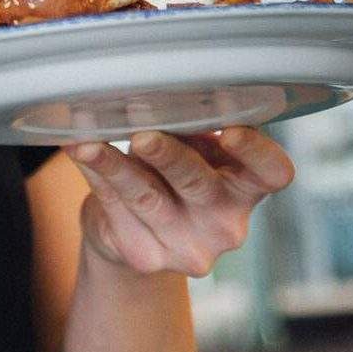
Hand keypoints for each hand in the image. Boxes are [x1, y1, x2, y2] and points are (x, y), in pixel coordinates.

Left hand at [63, 128, 293, 277]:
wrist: (135, 231)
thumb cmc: (172, 176)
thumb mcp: (193, 151)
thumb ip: (190, 130)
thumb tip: (159, 95)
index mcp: (247, 189)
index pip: (272, 173)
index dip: (257, 152)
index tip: (231, 130)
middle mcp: (225, 223)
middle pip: (199, 184)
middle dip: (169, 156)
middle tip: (143, 136)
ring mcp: (187, 246)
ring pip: (147, 198)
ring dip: (115, 166)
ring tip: (90, 144)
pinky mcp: (146, 256)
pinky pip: (116, 207)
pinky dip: (95, 176)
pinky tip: (80, 153)